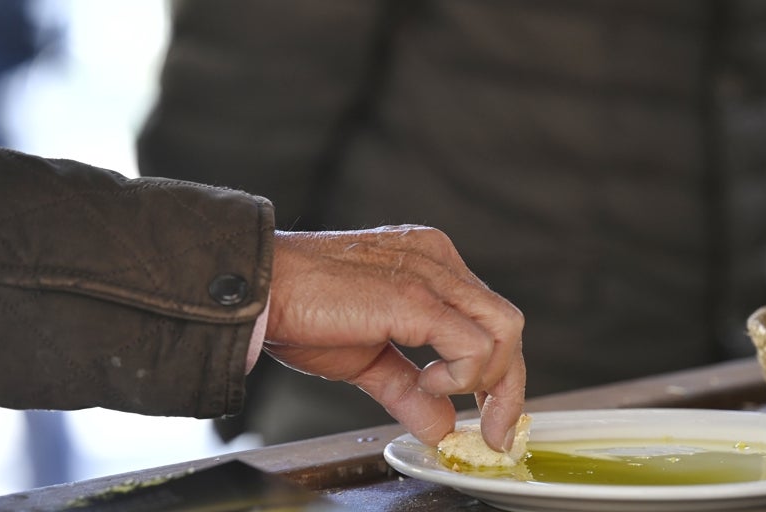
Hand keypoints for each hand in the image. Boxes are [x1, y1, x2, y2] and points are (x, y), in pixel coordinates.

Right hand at [262, 225, 525, 450]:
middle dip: (508, 387)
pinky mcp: (414, 298)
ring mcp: (430, 275)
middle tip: (496, 433)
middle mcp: (438, 262)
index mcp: (430, 266)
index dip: (499, 373)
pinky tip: (426, 381)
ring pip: (503, 330)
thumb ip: (407, 389)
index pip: (489, 320)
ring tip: (439, 393)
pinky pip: (471, 343)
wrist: (257, 289)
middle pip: (506, 325)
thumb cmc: (299, 310)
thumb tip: (439, 426)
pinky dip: (461, 375)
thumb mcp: (367, 360)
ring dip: (487, 380)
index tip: (495, 419)